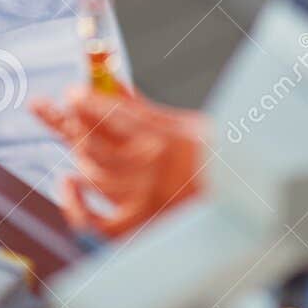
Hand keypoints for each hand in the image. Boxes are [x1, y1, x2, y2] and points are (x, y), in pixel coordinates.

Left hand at [31, 86, 207, 238]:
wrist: (238, 204)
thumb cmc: (216, 160)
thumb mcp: (185, 126)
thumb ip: (143, 108)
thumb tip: (113, 83)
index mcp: (165, 140)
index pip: (114, 117)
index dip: (88, 103)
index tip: (73, 94)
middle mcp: (150, 170)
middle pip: (96, 146)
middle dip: (75, 124)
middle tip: (70, 110)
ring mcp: (141, 200)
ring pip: (93, 176)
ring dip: (79, 155)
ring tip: (76, 140)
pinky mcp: (138, 224)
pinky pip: (95, 222)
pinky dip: (76, 206)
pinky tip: (68, 184)